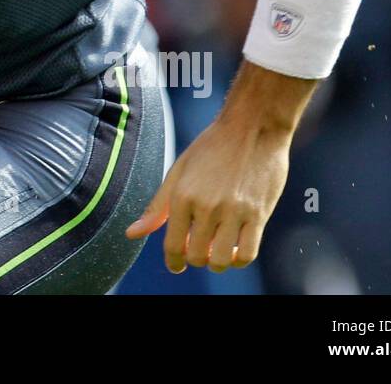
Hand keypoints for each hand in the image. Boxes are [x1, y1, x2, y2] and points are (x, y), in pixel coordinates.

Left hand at [124, 115, 290, 272]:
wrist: (252, 127)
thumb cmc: (212, 147)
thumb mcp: (179, 171)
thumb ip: (157, 206)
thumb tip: (132, 234)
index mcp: (182, 194)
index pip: (172, 245)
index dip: (173, 261)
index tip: (177, 265)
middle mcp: (206, 205)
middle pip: (197, 256)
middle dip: (195, 259)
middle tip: (198, 249)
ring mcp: (234, 211)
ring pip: (221, 260)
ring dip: (217, 262)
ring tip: (217, 251)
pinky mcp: (259, 214)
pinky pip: (247, 253)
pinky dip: (238, 259)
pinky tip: (234, 248)